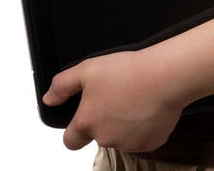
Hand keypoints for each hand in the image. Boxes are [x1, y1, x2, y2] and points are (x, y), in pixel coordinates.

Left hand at [42, 47, 184, 151]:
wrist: (164, 76)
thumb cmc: (129, 71)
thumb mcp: (88, 68)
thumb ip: (63, 84)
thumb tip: (49, 98)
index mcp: (87, 123)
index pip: (70, 141)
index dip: (75, 129)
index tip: (85, 115)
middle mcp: (105, 139)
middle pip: (99, 135)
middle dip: (105, 120)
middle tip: (118, 95)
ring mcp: (129, 144)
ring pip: (121, 137)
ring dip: (125, 123)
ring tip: (135, 97)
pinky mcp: (150, 143)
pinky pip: (143, 137)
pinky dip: (144, 126)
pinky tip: (148, 106)